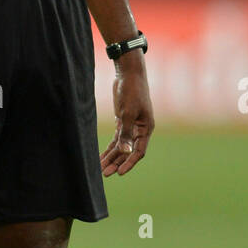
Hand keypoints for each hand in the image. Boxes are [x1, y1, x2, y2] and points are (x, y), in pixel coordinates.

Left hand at [100, 49, 153, 176]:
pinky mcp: (122, 121)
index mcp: (146, 128)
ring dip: (112, 157)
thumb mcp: (128, 112)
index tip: (119, 173)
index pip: (139, 151)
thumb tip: (125, 152)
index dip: (129, 163)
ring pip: (121, 146)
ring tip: (101, 169)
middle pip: (128, 151)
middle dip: (117, 162)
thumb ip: (126, 133)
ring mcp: (131, 126)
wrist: (128, 73)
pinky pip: (117, 138)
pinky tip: (102, 156)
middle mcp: (140, 129)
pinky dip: (110, 147)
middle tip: (105, 174)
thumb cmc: (131, 91)